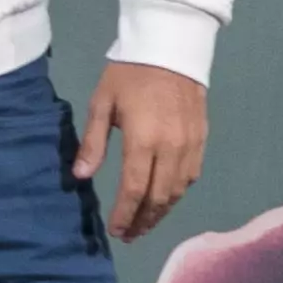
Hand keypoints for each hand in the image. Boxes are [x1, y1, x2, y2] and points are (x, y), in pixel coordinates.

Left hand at [76, 61, 208, 241]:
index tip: (117, 230)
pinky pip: (192, 175)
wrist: (171, 47)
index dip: (125, 214)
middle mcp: (171, 148)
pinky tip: (166, 198)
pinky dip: (178, 192)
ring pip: (179, 190)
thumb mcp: (101, 103)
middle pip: (159, 197)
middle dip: (144, 220)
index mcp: (143, 140)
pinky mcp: (202, 138)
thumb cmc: (129, 74)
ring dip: (162, 211)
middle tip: (130, 235)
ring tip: (146, 223)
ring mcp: (191, 144)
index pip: (134, 190)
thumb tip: (80, 177)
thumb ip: (93, 143)